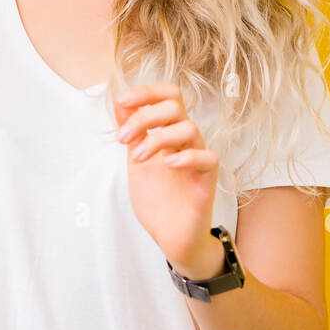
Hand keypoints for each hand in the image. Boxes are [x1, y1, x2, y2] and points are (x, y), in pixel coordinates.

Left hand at [114, 84, 223, 276]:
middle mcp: (186, 142)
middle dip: (145, 115)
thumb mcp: (137, 161)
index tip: (123, 102)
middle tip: (122, 138)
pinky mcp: (207, 180)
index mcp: (170, 133)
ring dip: (157, 138)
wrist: (169, 237)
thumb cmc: (158, 200)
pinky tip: (167, 164)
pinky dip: (187, 157)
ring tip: (137, 158)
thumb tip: (121, 103)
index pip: (169, 96)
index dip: (147, 92)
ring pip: (189, 128)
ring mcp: (198, 159)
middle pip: (176, 105)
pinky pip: (208, 158)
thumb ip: (133, 133)